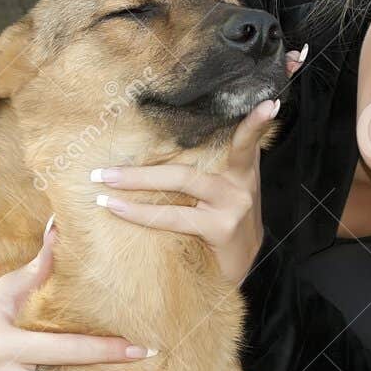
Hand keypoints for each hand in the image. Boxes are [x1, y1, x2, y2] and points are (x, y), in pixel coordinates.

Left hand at [90, 94, 284, 285]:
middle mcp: (240, 184)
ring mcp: (231, 206)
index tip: (268, 103)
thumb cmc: (226, 224)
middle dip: (142, 168)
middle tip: (103, 169)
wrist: (239, 266)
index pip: (247, 141)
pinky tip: (117, 208)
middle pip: (188, 165)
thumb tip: (165, 146)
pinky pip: (174, 217)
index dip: (255, 123)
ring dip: (135, 181)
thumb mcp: (228, 192)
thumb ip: (213, 168)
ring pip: (179, 182)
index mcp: (242, 170)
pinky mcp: (221, 228)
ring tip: (103, 181)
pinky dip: (140, 212)